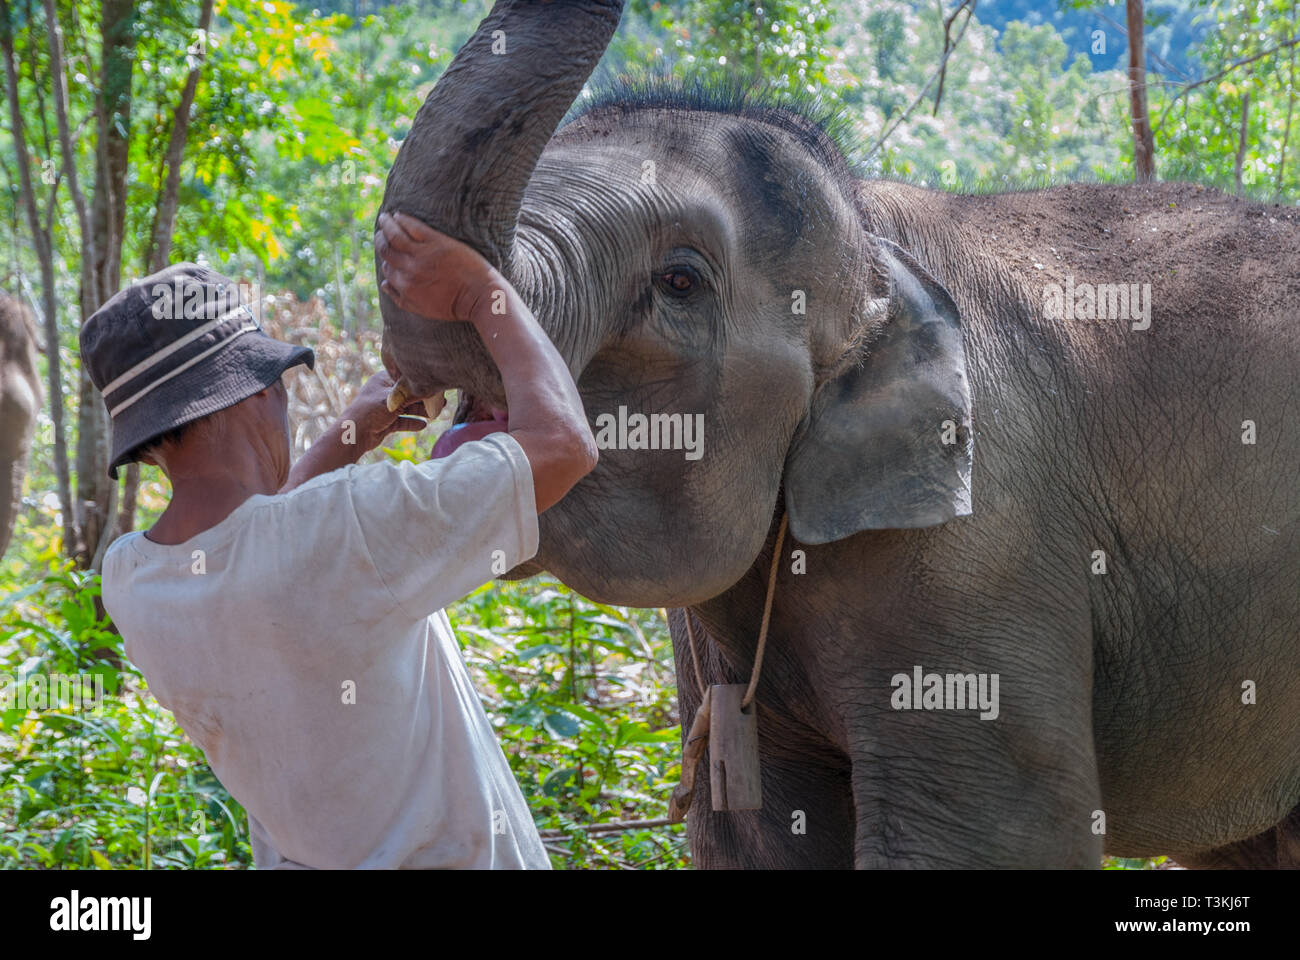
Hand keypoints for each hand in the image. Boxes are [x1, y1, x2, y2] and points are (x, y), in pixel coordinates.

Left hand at [342, 371, 440, 452]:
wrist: (354, 434)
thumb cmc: (371, 411)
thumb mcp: (394, 399)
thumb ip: (413, 395)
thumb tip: (432, 390)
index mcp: (383, 380)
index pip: (406, 378)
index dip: (421, 381)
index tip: (436, 386)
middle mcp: (384, 392)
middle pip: (408, 394)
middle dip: (424, 399)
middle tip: (441, 402)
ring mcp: (385, 408)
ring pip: (407, 408)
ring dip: (420, 411)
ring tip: (435, 414)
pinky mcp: (386, 423)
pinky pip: (402, 421)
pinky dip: (412, 423)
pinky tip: (423, 426)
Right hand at [375, 211, 499, 322]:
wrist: (480, 297)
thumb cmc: (455, 305)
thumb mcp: (423, 309)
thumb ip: (401, 299)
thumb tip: (384, 284)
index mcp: (406, 287)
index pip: (387, 269)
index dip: (386, 259)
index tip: (388, 251)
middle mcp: (409, 271)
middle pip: (387, 250)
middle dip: (380, 240)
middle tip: (381, 231)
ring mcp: (422, 256)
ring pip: (395, 236)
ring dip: (386, 225)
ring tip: (385, 218)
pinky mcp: (436, 243)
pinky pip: (413, 227)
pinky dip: (402, 220)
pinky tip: (398, 215)